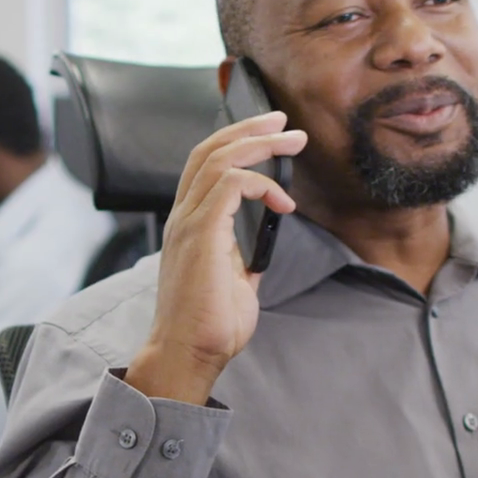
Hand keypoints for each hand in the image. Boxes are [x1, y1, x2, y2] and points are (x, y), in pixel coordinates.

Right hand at [125, 110, 305, 405]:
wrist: (189, 354)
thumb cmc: (210, 326)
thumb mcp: (236, 282)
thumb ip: (243, 259)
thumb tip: (262, 249)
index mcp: (190, 223)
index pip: (206, 164)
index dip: (238, 141)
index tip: (273, 135)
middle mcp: (184, 216)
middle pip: (210, 149)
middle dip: (251, 129)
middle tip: (286, 123)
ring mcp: (188, 222)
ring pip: (219, 158)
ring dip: (260, 145)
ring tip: (293, 142)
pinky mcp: (200, 234)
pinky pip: (229, 184)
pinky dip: (261, 184)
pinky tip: (282, 204)